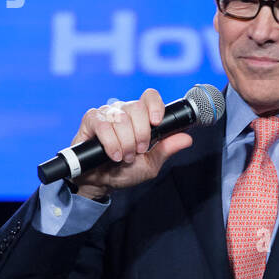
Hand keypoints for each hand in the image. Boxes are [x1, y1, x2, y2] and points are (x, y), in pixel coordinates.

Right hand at [67, 88, 193, 198]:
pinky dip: (110, 142)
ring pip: (121, 118)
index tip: (156, 122)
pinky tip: (113, 154)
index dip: (155, 105)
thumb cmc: (125, 170)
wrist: (101, 182)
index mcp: (141, 117)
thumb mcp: (150, 163)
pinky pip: (103, 125)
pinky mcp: (91, 120)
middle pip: (137, 108)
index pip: (150, 96)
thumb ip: (166, 149)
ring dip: (125, 142)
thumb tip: (187, 139)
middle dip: (141, 134)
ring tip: (124, 157)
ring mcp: (107, 113)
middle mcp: (124, 110)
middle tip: (138, 151)